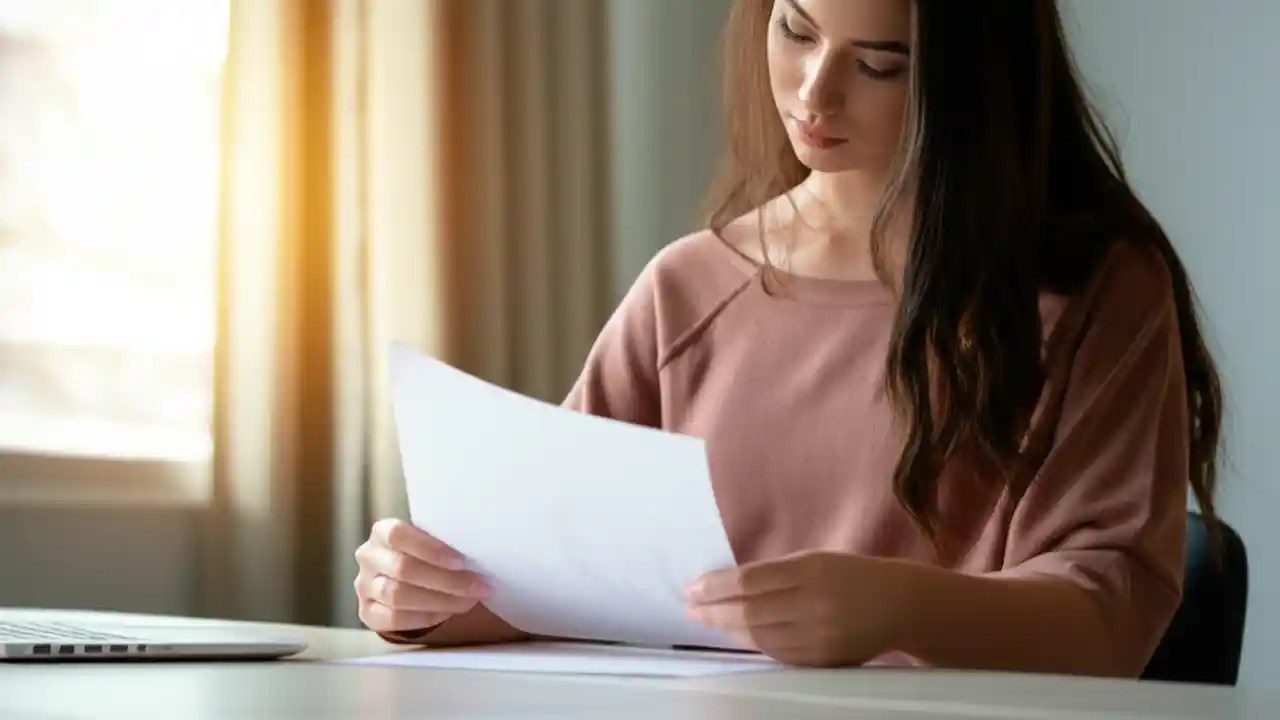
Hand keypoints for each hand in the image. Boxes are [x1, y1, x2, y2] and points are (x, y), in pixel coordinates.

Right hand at [354, 518, 492, 633]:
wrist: (402, 580)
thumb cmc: (424, 555)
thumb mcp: (430, 541)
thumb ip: (444, 543)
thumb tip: (478, 555)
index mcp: (382, 531)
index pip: (398, 534)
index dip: (430, 549)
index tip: (460, 561)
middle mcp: (368, 557)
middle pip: (402, 568)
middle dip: (445, 580)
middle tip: (477, 586)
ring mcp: (364, 586)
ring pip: (399, 596)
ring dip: (440, 600)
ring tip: (468, 600)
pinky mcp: (367, 613)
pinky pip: (395, 619)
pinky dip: (426, 617)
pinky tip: (448, 612)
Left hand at [684, 550, 918, 666]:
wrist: (899, 605)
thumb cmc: (850, 575)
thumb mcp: (815, 560)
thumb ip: (775, 572)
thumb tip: (726, 584)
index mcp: (811, 570)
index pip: (750, 581)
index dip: (716, 587)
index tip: (692, 588)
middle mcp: (814, 604)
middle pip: (750, 612)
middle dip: (714, 611)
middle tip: (690, 608)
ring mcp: (819, 636)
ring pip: (760, 637)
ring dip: (727, 630)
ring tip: (706, 621)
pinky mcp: (822, 660)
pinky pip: (778, 654)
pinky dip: (753, 644)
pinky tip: (736, 636)